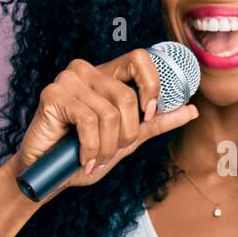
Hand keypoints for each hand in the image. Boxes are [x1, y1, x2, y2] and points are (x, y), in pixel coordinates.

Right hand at [11, 49, 197, 198]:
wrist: (46, 177)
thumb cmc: (82, 155)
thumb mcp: (127, 139)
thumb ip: (155, 123)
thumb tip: (191, 110)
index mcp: (106, 75)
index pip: (140, 59)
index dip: (152, 87)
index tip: (149, 115)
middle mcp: (86, 70)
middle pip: (128, 95)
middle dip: (128, 134)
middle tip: (113, 151)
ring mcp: (67, 80)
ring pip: (111, 113)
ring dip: (108, 146)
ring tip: (95, 158)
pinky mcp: (52, 94)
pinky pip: (90, 121)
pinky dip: (92, 148)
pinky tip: (83, 160)